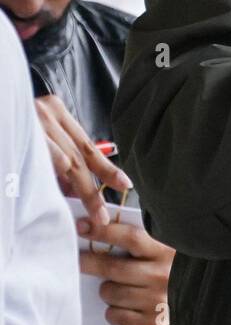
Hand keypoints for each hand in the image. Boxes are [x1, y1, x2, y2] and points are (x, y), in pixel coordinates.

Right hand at [34, 94, 132, 226]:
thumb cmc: (9, 127)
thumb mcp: (39, 136)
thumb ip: (58, 155)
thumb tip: (75, 187)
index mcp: (56, 111)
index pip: (87, 145)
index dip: (107, 167)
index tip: (126, 184)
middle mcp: (47, 113)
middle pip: (80, 157)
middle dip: (94, 189)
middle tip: (103, 214)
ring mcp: (33, 121)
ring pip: (65, 163)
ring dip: (78, 189)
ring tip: (89, 212)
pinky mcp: (21, 132)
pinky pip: (44, 161)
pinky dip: (52, 178)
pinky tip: (57, 195)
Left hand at [76, 213, 174, 324]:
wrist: (191, 317)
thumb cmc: (165, 281)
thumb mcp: (160, 257)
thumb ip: (137, 243)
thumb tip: (97, 225)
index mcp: (167, 253)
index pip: (131, 237)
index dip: (104, 231)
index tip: (82, 227)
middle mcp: (165, 276)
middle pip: (113, 267)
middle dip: (89, 263)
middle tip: (77, 261)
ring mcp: (158, 302)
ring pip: (110, 292)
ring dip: (107, 292)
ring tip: (121, 292)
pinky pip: (113, 315)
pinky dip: (114, 313)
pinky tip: (128, 310)